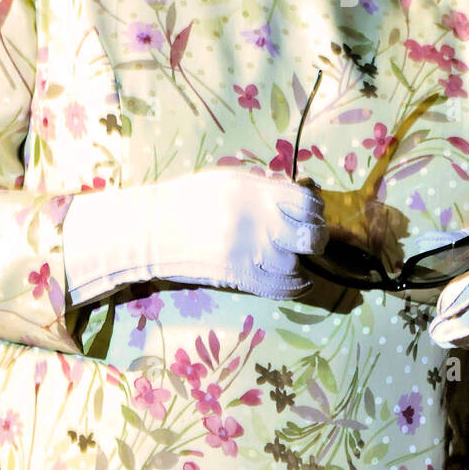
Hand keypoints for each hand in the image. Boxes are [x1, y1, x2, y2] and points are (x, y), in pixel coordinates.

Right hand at [63, 168, 327, 304]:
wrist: (152, 228)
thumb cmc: (190, 199)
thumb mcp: (231, 181)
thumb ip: (267, 189)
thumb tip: (303, 197)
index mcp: (255, 191)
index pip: (307, 203)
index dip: (315, 209)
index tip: (310, 212)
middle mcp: (257, 222)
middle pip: (311, 236)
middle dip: (316, 237)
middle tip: (310, 237)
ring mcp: (248, 253)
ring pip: (296, 264)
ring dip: (299, 261)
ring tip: (289, 254)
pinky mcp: (238, 278)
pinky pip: (282, 288)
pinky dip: (295, 285)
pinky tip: (296, 279)